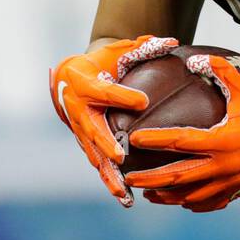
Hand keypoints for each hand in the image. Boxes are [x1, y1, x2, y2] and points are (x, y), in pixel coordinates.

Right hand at [50, 35, 179, 207]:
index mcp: (83, 83)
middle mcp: (78, 110)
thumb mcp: (114, 51)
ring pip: (93, 155)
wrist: (66, 78)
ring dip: (107, 174)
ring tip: (123, 191)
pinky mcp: (85, 144)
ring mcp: (79, 131)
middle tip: (120, 156)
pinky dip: (109, 181)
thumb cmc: (97, 62)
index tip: (143, 101)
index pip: (104, 91)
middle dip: (106, 144)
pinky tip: (124, 197)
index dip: (123, 97)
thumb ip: (141, 47)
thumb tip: (172, 42)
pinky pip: (97, 164)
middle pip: (92, 130)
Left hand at [124, 53, 239, 211]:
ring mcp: (230, 182)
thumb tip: (193, 58)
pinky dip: (192, 203)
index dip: (155, 140)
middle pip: (177, 177)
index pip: (179, 141)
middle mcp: (222, 165)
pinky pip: (210, 202)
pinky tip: (180, 201)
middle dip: (150, 179)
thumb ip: (218, 69)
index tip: (135, 138)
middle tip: (129, 176)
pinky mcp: (238, 191)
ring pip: (190, 196)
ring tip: (148, 193)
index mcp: (221, 140)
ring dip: (166, 196)